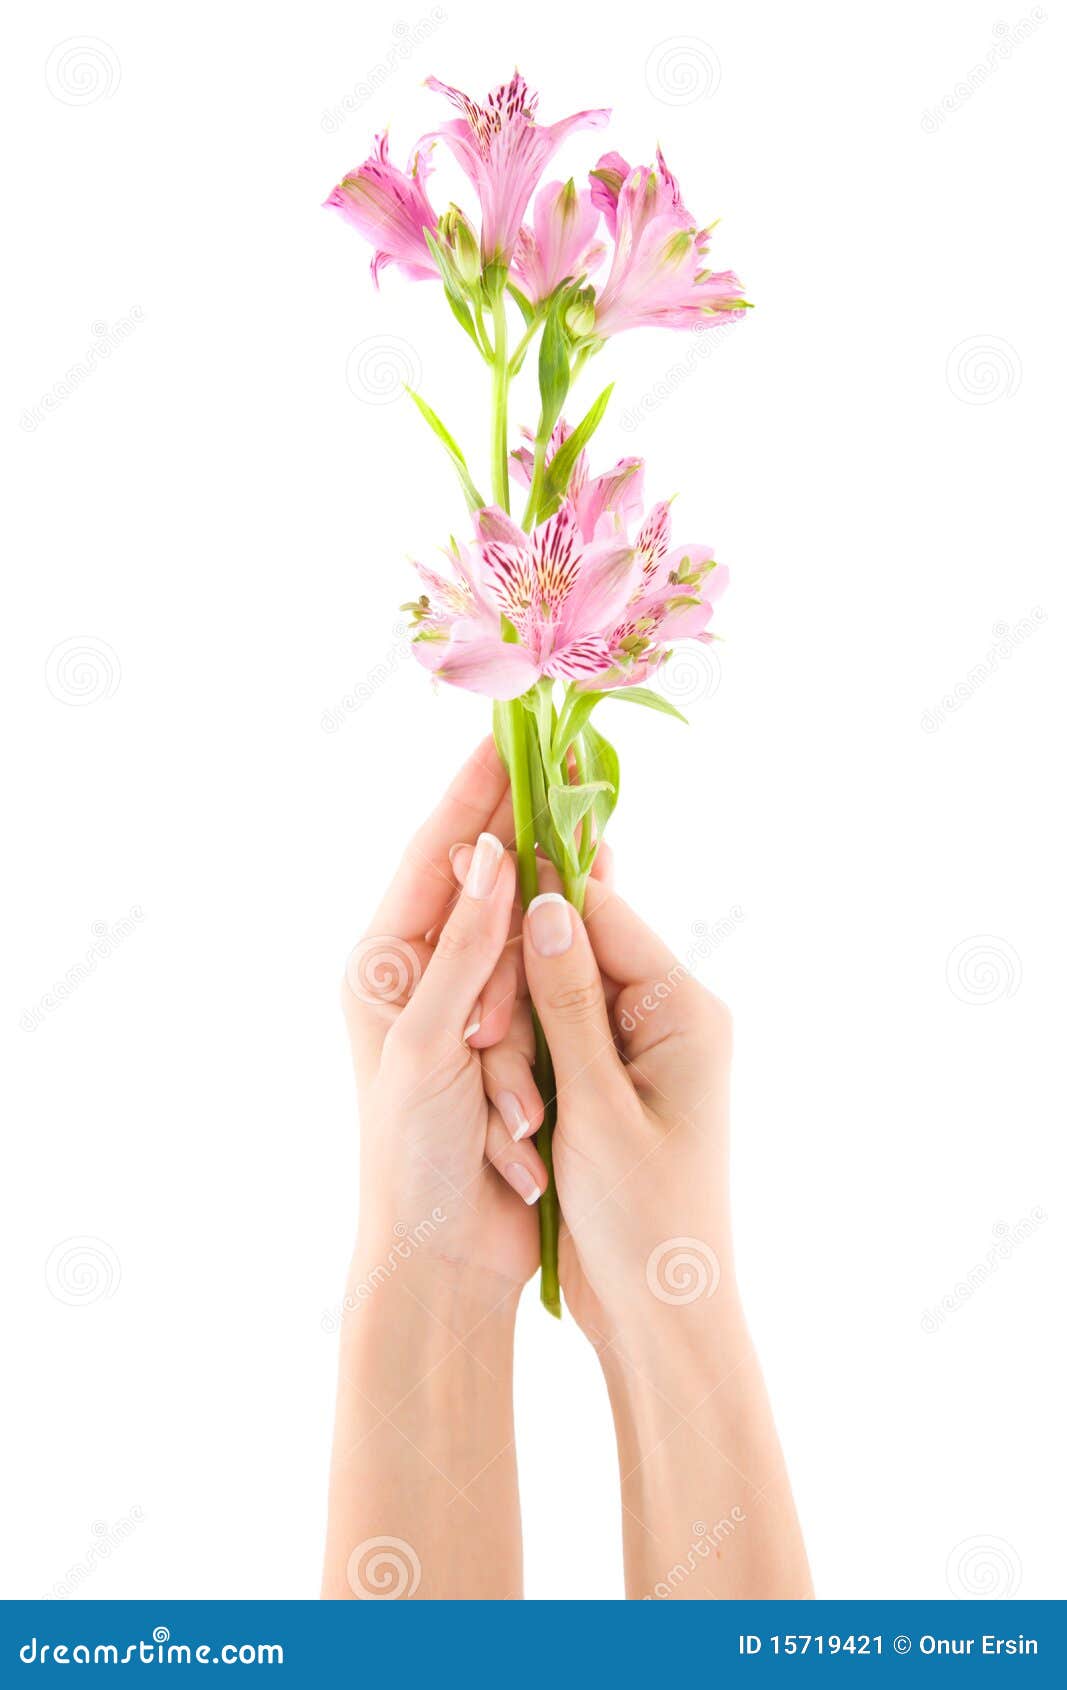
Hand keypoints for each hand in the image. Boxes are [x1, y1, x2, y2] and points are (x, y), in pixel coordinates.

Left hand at [341, 738, 548, 1297]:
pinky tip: (566, 1026)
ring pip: (526, 949)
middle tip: (573, 781)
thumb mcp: (428, 1044)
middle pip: (485, 889)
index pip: (433, 858)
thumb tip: (493, 858)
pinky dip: (551, 1027)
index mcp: (383, 964)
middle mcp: (423, 975)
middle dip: (525, 859)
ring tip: (527, 1012)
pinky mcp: (514, 1045)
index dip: (472, 796)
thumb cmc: (411, 1156)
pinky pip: (547, 1002)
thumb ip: (463, 950)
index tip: (510, 737)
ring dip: (532, 998)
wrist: (440, 1259)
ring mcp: (471, 1010)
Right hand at [512, 882, 810, 1597]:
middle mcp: (667, 1020)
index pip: (605, 917)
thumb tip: (548, 901)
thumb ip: (568, 1002)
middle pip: (575, 955)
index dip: (540, 902)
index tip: (474, 889)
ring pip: (553, 1004)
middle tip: (478, 1039)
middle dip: (521, 993)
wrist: (661, 1314)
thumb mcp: (596, 1105)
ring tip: (507, 1107)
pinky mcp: (610, 1088)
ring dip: (517, 1046)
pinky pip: (554, 1047)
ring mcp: (638, 1055)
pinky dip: (525, 1072)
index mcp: (683, 1011)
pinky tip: (507, 1113)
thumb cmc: (643, 1218)